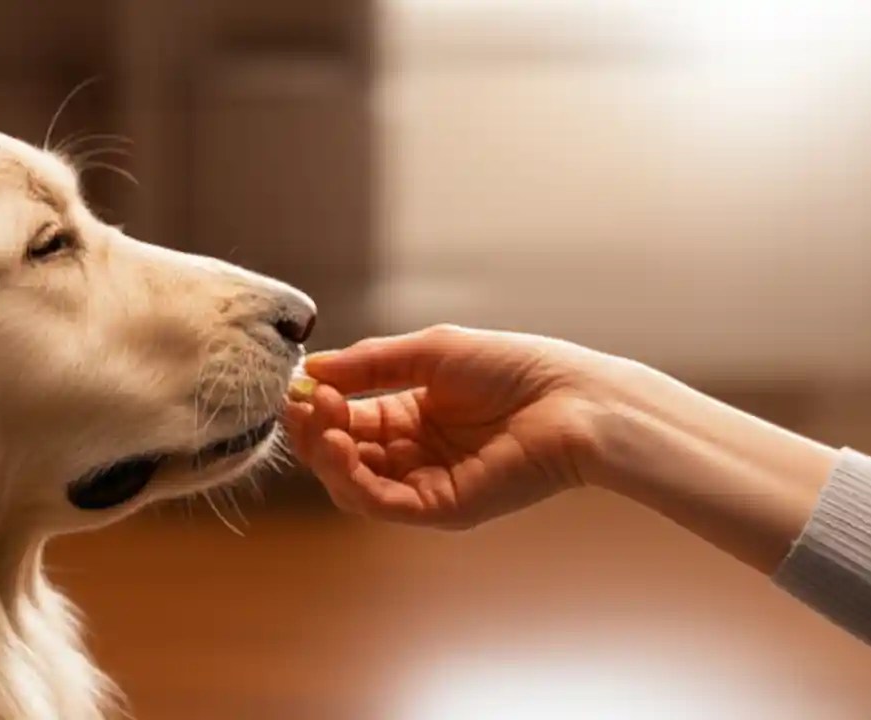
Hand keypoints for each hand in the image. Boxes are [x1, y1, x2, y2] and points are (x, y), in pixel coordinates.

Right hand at [285, 325, 611, 529]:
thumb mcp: (429, 352)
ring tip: (322, 423)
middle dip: (315, 430)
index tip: (299, 385)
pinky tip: (343, 445)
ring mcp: (426, 484)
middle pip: (342, 455)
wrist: (572, 399)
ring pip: (352, 484)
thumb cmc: (513, 367)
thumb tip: (311, 370)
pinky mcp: (441, 507)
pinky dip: (352, 477)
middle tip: (305, 404)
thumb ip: (371, 364)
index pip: (347, 420)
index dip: (318, 406)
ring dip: (326, 455)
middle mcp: (414, 454)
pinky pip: (381, 502)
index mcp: (411, 416)